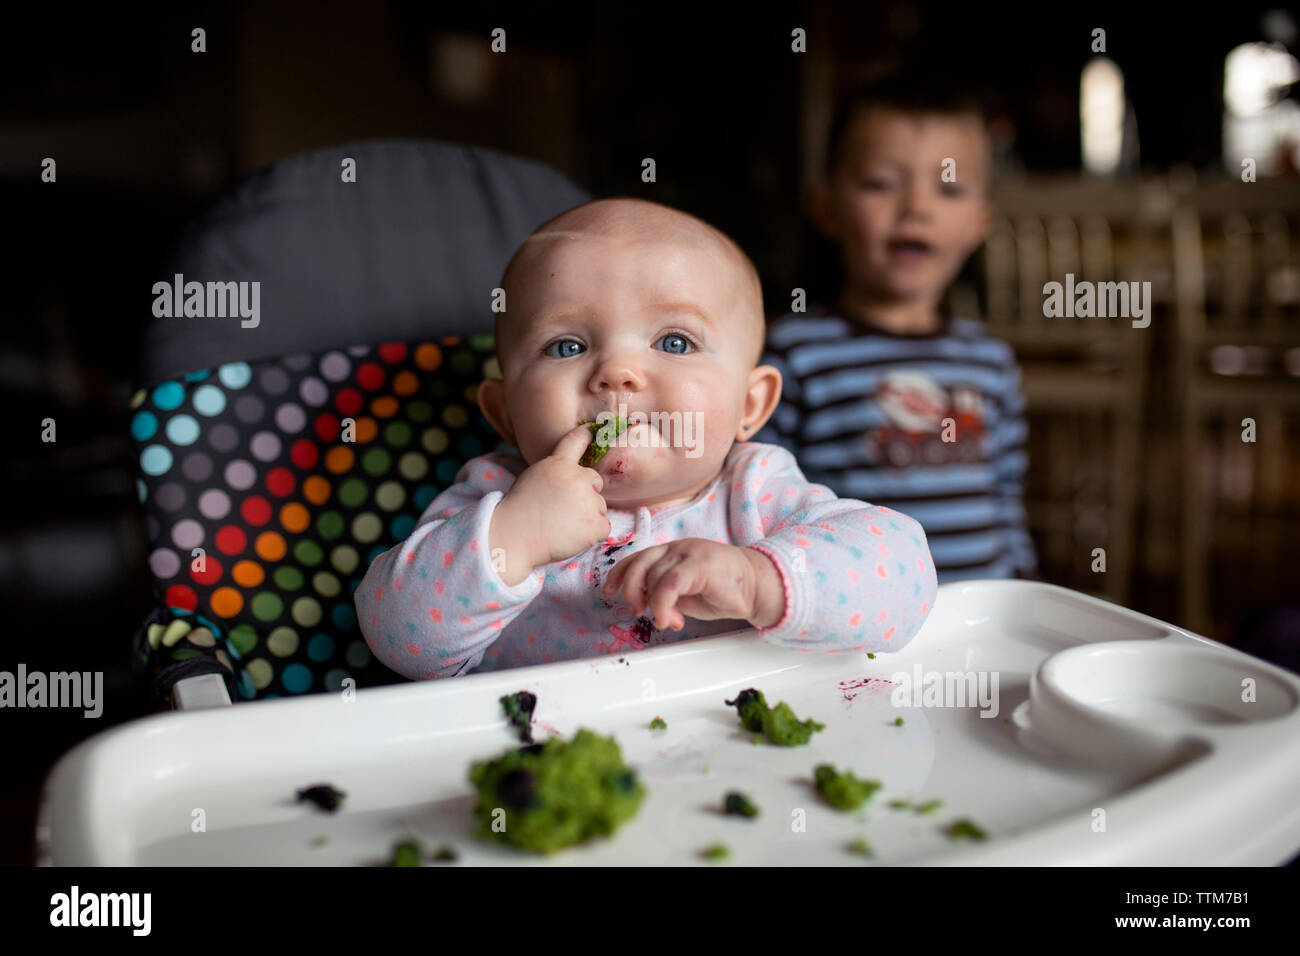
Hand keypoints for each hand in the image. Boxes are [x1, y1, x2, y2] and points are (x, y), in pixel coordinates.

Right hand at [490, 424, 610, 584]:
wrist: (512, 537)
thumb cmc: (518, 511)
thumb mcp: (532, 478)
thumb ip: (555, 473)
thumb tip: (574, 476)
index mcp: (558, 464)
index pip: (576, 440)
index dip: (588, 433)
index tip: (597, 428)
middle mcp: (577, 477)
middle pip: (595, 480)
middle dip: (586, 493)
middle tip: (563, 509)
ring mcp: (589, 501)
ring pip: (599, 506)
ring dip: (587, 516)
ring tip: (561, 525)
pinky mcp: (596, 524)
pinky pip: (604, 526)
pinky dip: (592, 534)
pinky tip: (571, 536)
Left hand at [602, 538, 784, 630]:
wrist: (757, 586)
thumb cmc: (723, 590)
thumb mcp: (685, 595)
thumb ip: (664, 595)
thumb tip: (649, 608)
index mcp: (671, 552)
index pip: (637, 557)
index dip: (619, 574)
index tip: (609, 590)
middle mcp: (677, 547)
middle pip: (639, 563)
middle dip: (631, 590)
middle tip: (637, 611)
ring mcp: (689, 553)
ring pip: (654, 575)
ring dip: (655, 603)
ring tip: (669, 619)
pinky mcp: (701, 564)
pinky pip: (670, 582)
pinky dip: (663, 603)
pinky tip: (670, 618)